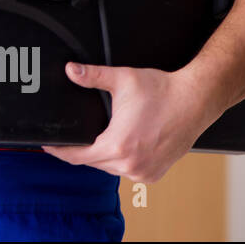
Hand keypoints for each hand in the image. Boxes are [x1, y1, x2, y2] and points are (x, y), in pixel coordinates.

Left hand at [41, 61, 221, 182]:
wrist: (196, 100)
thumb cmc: (163, 91)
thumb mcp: (122, 79)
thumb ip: (92, 75)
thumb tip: (71, 70)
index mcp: (117, 146)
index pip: (77, 157)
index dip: (59, 151)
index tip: (48, 145)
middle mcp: (130, 165)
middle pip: (92, 163)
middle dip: (82, 149)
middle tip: (73, 136)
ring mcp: (144, 172)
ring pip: (110, 168)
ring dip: (102, 156)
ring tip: (99, 138)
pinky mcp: (155, 174)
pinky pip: (127, 171)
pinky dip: (120, 161)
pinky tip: (121, 147)